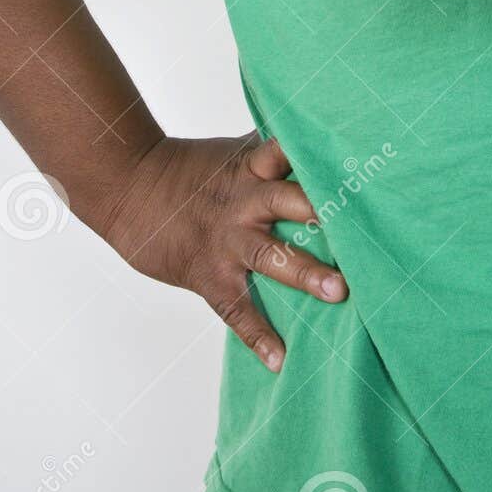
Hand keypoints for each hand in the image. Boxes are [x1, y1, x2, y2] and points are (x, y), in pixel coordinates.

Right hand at [102, 132, 346, 372]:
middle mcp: (246, 201)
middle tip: (361, 231)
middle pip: (290, 203)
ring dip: (305, 272)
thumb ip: (273, 150)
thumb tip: (316, 132)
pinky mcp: (209, 275)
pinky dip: (258, 336)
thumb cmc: (190, 170)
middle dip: (325, 216)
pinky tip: (280, 360)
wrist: (129, 189)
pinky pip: (236, 310)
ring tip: (337, 291)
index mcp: (253, 167)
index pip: (291, 152)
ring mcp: (227, 240)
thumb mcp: (234, 153)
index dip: (322, 157)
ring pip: (271, 255)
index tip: (361, 164)